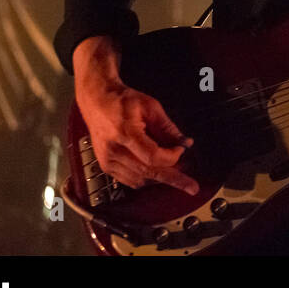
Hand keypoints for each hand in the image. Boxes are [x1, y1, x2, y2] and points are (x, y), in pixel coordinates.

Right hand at [73, 36, 198, 195]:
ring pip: (140, 180)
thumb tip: (185, 143)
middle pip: (148, 172)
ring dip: (160, 179)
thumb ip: (168, 127)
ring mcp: (108, 161)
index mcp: (125, 133)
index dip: (171, 156)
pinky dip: (147, 179)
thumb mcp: (150, 106)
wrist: (97, 101)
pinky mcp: (106, 166)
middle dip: (173, 179)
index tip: (182, 149)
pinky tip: (158, 174)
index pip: (152, 156)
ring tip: (178, 175)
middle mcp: (114, 150)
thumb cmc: (122, 101)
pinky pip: (130, 181)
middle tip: (192, 187)